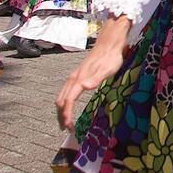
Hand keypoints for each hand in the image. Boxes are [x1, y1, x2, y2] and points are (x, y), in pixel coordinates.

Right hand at [56, 15, 131, 130]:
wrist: (109, 43)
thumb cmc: (111, 57)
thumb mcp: (108, 69)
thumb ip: (96, 78)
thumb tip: (84, 87)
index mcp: (78, 80)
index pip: (68, 102)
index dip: (67, 116)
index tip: (70, 127)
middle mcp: (73, 79)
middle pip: (61, 101)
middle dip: (61, 116)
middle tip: (67, 129)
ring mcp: (74, 76)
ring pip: (61, 96)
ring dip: (61, 110)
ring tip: (66, 121)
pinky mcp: (77, 75)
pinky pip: (66, 92)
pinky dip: (65, 102)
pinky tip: (70, 106)